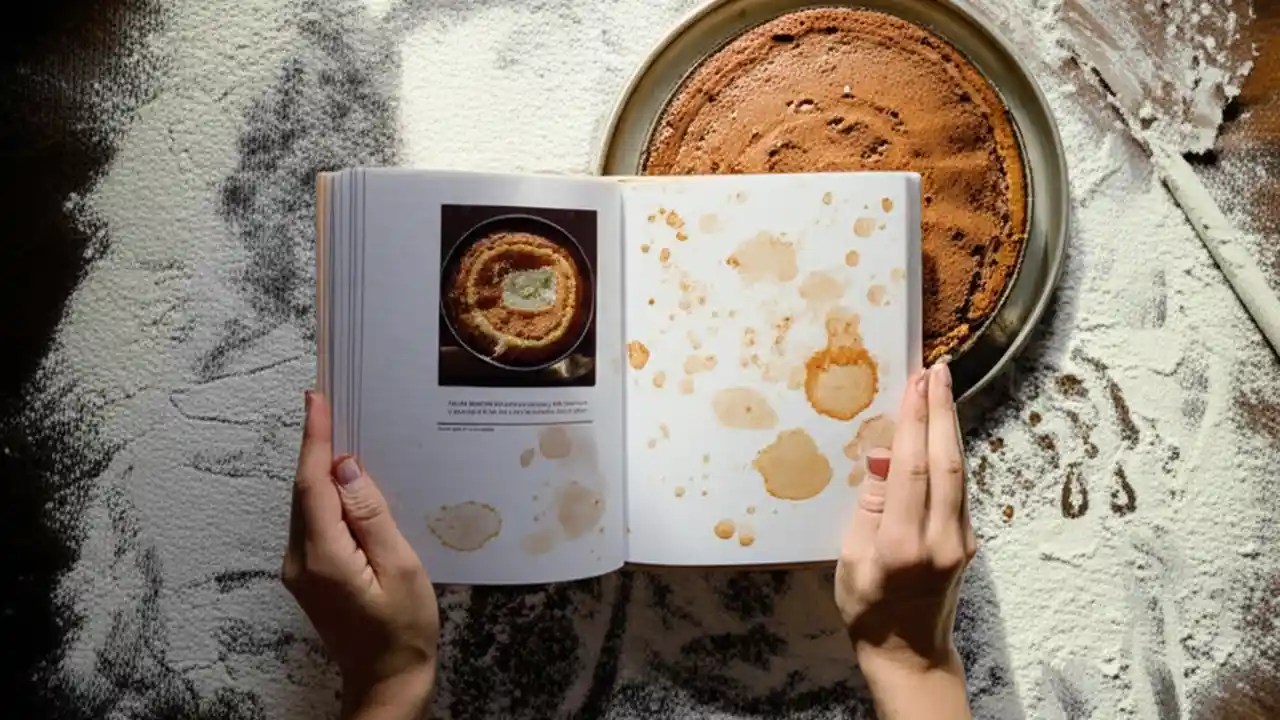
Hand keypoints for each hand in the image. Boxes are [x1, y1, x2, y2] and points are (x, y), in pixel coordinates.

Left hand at [283, 391, 439, 719]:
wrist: (387, 680)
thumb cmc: (403, 630)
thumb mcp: (400, 567)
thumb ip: (371, 515)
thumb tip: (346, 468)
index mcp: (323, 557)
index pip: (312, 484)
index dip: (314, 438)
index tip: (316, 399)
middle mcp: (299, 561)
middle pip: (304, 490)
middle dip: (316, 446)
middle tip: (329, 400)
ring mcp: (299, 570)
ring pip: (307, 505)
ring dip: (320, 470)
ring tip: (339, 429)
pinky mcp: (308, 575)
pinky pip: (313, 523)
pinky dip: (325, 496)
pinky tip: (343, 482)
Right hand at [835, 362, 975, 718]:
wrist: (910, 655)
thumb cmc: (868, 610)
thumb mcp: (851, 560)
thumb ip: (870, 507)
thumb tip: (883, 457)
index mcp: (903, 544)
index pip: (914, 469)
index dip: (915, 421)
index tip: (916, 381)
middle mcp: (941, 538)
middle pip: (948, 462)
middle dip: (942, 411)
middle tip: (937, 370)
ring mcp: (961, 540)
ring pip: (959, 471)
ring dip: (949, 427)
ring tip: (939, 389)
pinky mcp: (968, 541)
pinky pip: (958, 487)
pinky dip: (949, 452)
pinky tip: (939, 431)